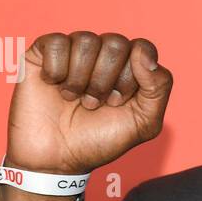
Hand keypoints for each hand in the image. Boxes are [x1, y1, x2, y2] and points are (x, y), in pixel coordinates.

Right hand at [6, 31, 173, 174]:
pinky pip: (56, 42)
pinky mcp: (42, 53)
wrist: (56, 159)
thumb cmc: (99, 140)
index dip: (131, 76)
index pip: (142, 48)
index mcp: (129, 67)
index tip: (118, 102)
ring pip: (86, 41)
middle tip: (94, 104)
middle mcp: (102, 55)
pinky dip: (56, 70)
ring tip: (74, 99)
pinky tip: (53, 86)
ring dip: (80, 80)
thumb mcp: (144, 123)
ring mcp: (73, 52)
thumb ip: (159, 87)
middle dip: (105, 81)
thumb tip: (144, 54)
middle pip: (115, 43)